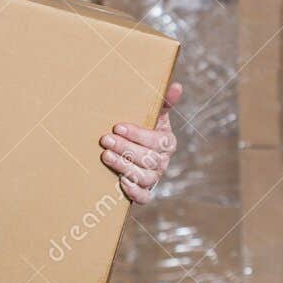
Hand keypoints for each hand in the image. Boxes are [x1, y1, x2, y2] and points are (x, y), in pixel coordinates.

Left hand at [100, 82, 181, 204]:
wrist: (134, 155)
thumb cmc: (144, 131)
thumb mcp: (154, 116)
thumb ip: (163, 102)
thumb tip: (177, 85)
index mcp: (167, 142)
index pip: (156, 140)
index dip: (137, 134)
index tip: (117, 126)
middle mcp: (163, 161)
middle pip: (148, 158)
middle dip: (125, 148)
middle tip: (105, 140)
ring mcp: (154, 178)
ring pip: (144, 177)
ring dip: (124, 166)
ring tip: (105, 156)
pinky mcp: (145, 192)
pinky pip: (144, 197)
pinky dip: (133, 191)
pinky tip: (120, 181)